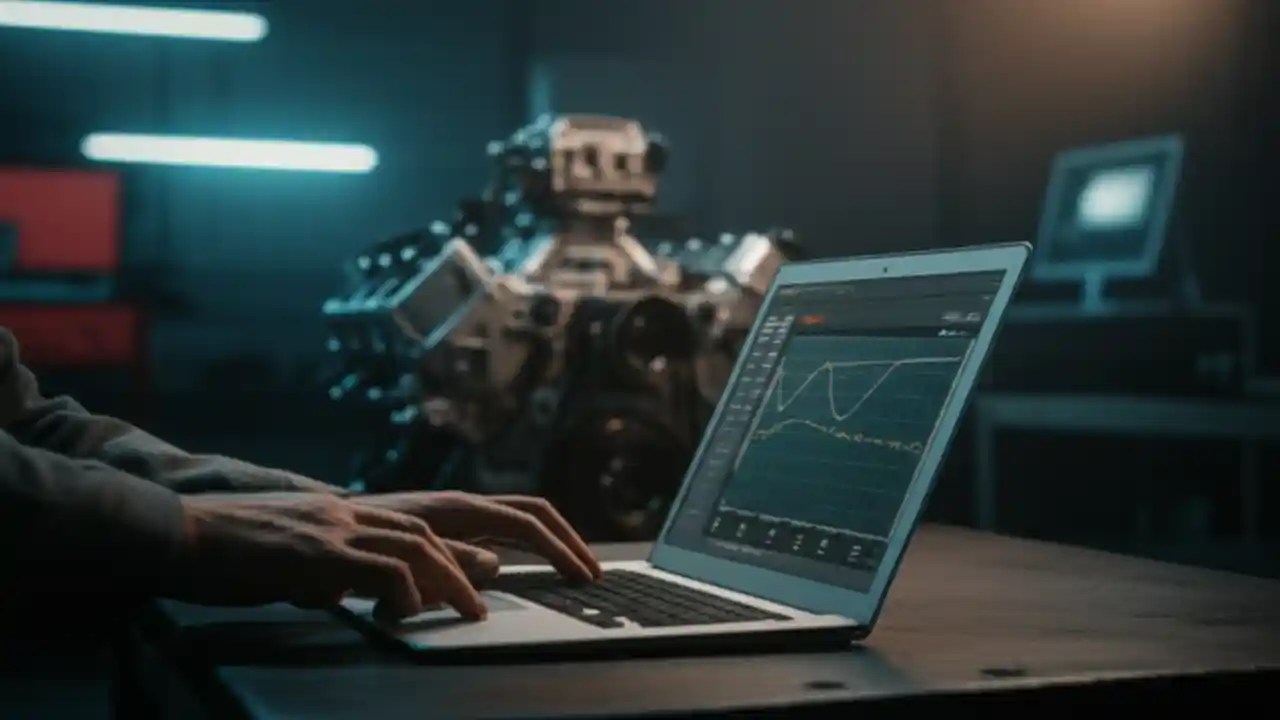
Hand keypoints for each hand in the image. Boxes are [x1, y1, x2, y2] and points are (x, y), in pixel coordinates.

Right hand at [171, 493, 486, 621]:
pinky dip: (404, 592)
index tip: (469, 575)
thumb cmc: (216, 553)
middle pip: (420, 532)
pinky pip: (380, 570)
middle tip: (479, 605)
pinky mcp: (315, 554)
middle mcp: (339, 512)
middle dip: (459, 567)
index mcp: (333, 512)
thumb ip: (315, 567)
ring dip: (448, 581)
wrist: (172, 532)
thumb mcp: (279, 558)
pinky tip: (405, 614)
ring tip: (469, 613)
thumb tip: (334, 591)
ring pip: (413, 547)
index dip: (440, 550)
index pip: (404, 524)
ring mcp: (329, 529)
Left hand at [351, 491, 602, 581]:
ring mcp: (457, 513)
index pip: (526, 524)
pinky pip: (497, 534)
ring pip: (518, 521)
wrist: (320, 528)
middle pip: (532, 513)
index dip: (559, 549)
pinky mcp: (447, 527)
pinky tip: (529, 568)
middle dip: (566, 541)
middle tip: (591, 573)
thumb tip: (494, 563)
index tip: (582, 576)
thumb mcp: (399, 555)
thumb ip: (446, 559)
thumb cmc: (358, 544)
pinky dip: (523, 547)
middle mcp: (462, 505)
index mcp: (457, 509)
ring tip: (570, 571)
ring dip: (547, 544)